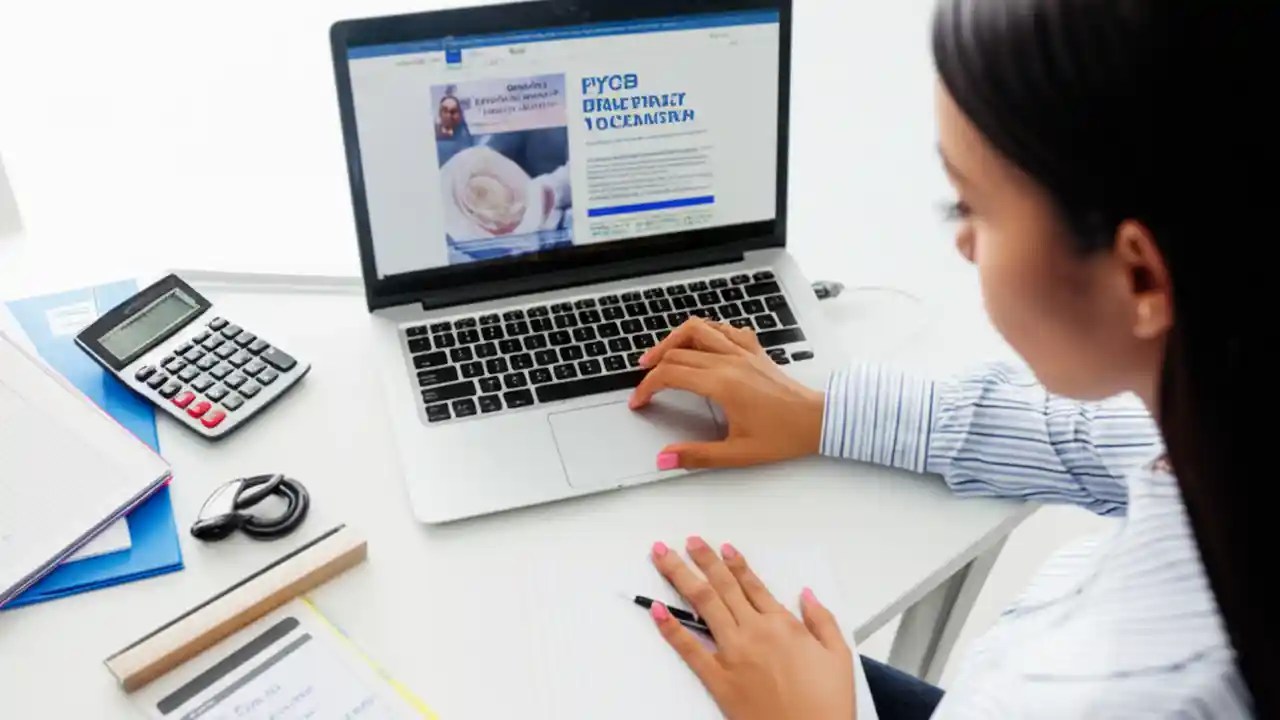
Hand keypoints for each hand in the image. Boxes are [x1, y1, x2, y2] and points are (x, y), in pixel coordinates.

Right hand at [629, 317, 824, 467]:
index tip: (639, 401)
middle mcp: (730, 361)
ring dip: (673, 338)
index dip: (647, 387)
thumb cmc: (784, 435)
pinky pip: (724, 329)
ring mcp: (742, 351)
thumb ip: (697, 455)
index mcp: (722, 384)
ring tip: (661, 354)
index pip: (671, 374)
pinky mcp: (754, 350)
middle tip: (644, 383)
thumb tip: (665, 458)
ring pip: (698, 328)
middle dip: (654, 365)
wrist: (818, 420)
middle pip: (677, 351)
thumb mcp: (738, 453)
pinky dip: (705, 331)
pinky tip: (699, 344)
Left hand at [649, 536, 855, 719]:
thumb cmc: (826, 705)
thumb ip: (822, 620)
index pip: (752, 584)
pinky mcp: (718, 679)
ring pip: (702, 605)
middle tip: (688, 541)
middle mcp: (754, 633)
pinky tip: (656, 610)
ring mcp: (733, 654)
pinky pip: (689, 649)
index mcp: (783, 624)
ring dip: (681, 577)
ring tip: (665, 557)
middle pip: (722, 586)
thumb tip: (807, 596)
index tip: (723, 547)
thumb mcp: (839, 656)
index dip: (735, 563)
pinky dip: (670, 628)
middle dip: (702, 559)